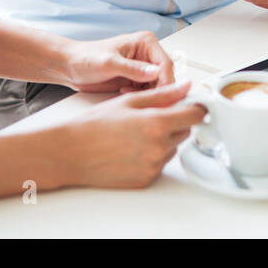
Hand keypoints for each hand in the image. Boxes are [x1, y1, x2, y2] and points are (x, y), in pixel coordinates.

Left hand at [59, 30, 174, 93]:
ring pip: (157, 86)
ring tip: (128, 92)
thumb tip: (154, 72)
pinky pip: (147, 91)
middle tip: (146, 100)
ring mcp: (141, 67)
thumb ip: (132, 69)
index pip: (166, 64)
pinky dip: (139, 96)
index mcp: (145, 42)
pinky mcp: (135, 79)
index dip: (166, 82)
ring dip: (147, 94)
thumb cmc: (85, 58)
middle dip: (157, 90)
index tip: (164, 97)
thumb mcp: (109, 64)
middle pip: (165, 76)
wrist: (70, 67)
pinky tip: (123, 92)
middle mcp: (146, 53)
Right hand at [60, 81, 206, 188]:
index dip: (194, 107)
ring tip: (135, 133)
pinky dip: (151, 155)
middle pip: (185, 131)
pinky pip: (160, 164)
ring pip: (172, 147)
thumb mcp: (129, 101)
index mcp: (158, 123)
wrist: (72, 152)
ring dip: (163, 139)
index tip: (191, 104)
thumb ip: (163, 94)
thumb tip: (185, 87)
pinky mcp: (146, 179)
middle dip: (174, 121)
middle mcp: (159, 148)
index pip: (195, 114)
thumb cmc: (95, 125)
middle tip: (150, 116)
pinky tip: (131, 148)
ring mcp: (154, 166)